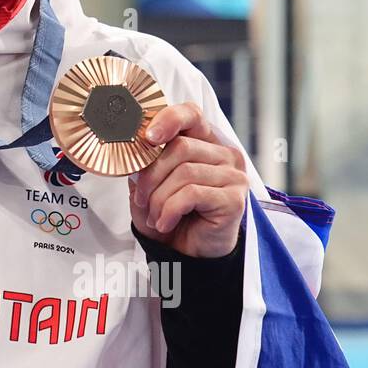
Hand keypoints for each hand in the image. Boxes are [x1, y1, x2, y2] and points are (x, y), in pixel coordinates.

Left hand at [128, 102, 247, 258]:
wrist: (188, 253)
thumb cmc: (172, 214)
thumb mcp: (150, 186)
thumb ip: (145, 164)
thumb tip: (133, 151)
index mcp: (204, 142)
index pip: (191, 114)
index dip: (168, 119)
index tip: (147, 137)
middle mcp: (224, 154)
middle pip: (180, 147)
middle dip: (151, 175)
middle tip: (141, 198)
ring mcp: (233, 175)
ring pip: (184, 172)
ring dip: (159, 198)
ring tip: (154, 215)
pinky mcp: (234, 199)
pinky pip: (192, 193)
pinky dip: (170, 210)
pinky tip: (165, 222)